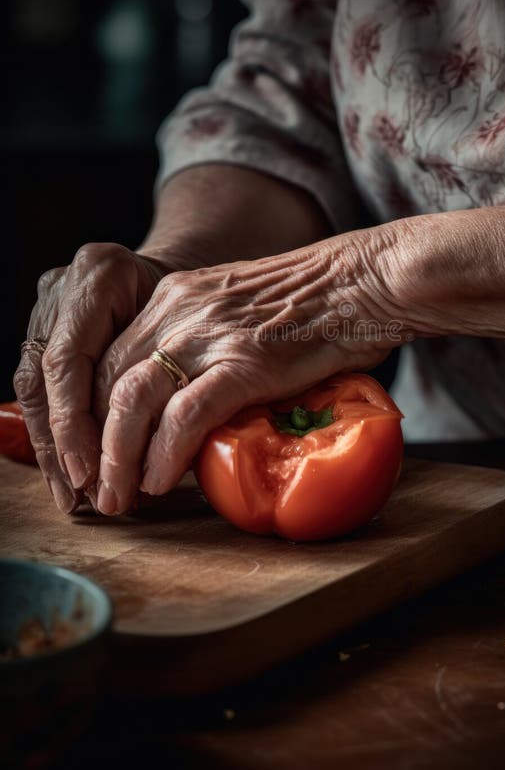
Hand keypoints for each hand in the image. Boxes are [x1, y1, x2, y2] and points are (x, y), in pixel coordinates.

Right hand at [13, 243, 176, 512]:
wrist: (186, 278)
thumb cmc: (204, 303)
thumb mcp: (200, 324)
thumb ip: (176, 364)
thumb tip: (175, 434)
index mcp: (102, 272)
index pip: (68, 359)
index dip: (73, 420)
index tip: (89, 471)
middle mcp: (66, 285)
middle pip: (44, 377)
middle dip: (60, 442)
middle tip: (81, 495)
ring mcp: (49, 306)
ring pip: (34, 388)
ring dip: (53, 447)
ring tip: (73, 497)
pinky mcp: (46, 330)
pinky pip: (41, 390)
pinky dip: (56, 435)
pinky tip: (70, 476)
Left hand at [93, 234, 394, 514]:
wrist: (367, 279)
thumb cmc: (316, 301)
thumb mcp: (240, 310)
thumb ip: (208, 345)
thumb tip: (193, 402)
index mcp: (176, 297)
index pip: (108, 359)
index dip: (91, 413)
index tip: (95, 453)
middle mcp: (179, 311)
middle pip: (107, 382)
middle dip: (93, 443)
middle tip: (97, 487)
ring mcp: (211, 335)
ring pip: (132, 400)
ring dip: (118, 457)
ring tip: (120, 497)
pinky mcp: (246, 362)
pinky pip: (186, 415)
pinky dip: (165, 454)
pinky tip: (159, 482)